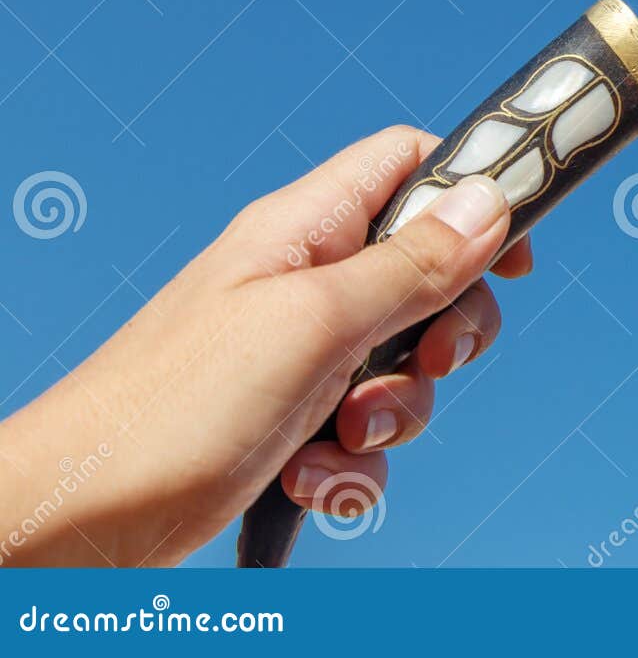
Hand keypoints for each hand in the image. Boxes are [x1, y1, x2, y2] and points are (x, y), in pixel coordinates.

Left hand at [0, 126, 529, 566]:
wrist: (78, 521)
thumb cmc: (172, 409)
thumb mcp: (316, 324)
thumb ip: (411, 265)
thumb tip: (490, 200)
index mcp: (305, 229)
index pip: (409, 164)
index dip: (472, 195)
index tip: (511, 257)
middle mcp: (306, 280)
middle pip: (429, 274)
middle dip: (447, 332)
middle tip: (430, 361)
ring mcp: (298, 351)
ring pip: (404, 364)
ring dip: (397, 412)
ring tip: (341, 437)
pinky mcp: (290, 417)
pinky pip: (364, 428)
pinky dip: (355, 461)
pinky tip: (312, 480)